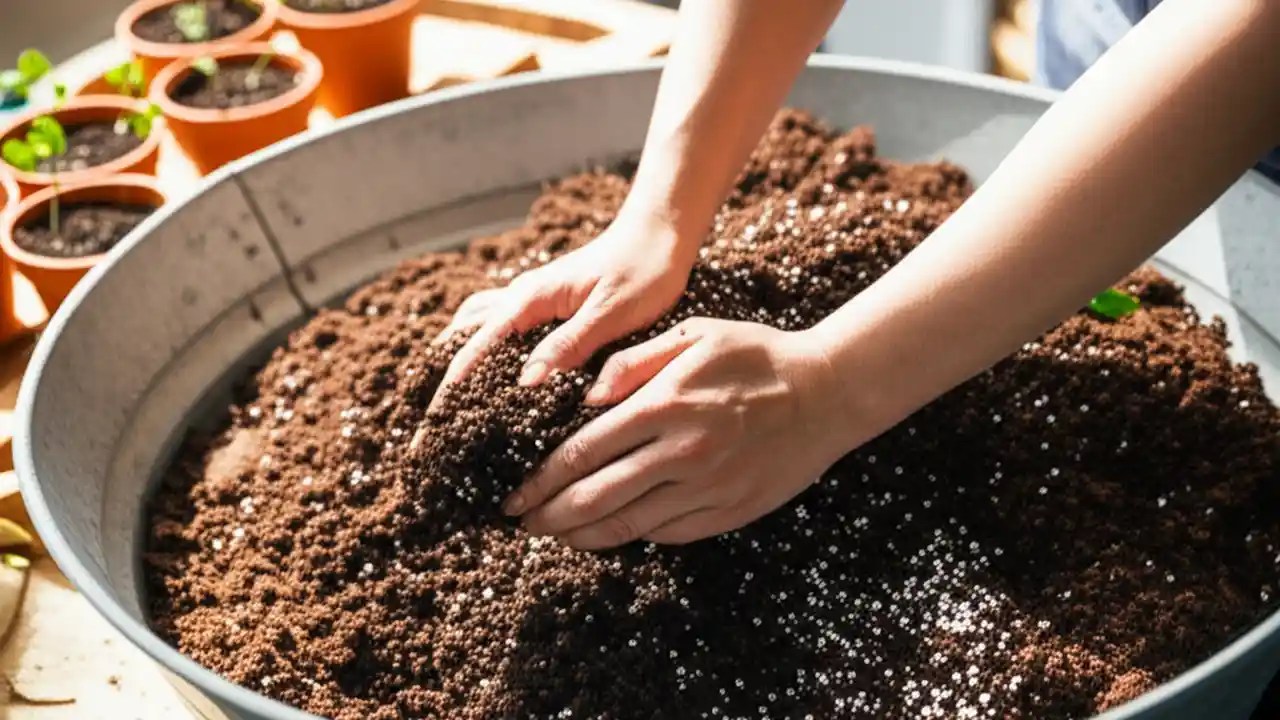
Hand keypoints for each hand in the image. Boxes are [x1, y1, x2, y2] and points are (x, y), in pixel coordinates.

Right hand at [431, 215, 697, 404]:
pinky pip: (500, 322)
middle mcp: (522, 295)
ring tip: (449, 396)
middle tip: (435, 416)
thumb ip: (569, 345)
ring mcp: (532, 297)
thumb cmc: (643, 271)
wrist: (660, 234)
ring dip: (458, 354)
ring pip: (477, 324)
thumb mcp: (610, 314)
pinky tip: (489, 369)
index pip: (479, 343)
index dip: (456, 381)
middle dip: (445, 371)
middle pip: (466, 332)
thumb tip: (526, 382)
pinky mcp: (545, 302)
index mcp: (532, 298)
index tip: (438, 415)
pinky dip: (482, 343)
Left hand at [507, 317, 857, 549]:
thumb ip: (633, 362)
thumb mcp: (694, 335)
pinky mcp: (730, 511)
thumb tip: (583, 397)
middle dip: (550, 517)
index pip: (582, 453)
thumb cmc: (757, 356)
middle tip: (522, 524)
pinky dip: (634, 535)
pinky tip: (614, 531)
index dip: (540, 481)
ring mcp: (707, 488)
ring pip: (629, 524)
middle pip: (595, 498)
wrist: (829, 392)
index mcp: (665, 405)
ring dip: (584, 535)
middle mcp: (681, 452)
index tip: (514, 495)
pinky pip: (669, 533)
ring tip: (557, 536)